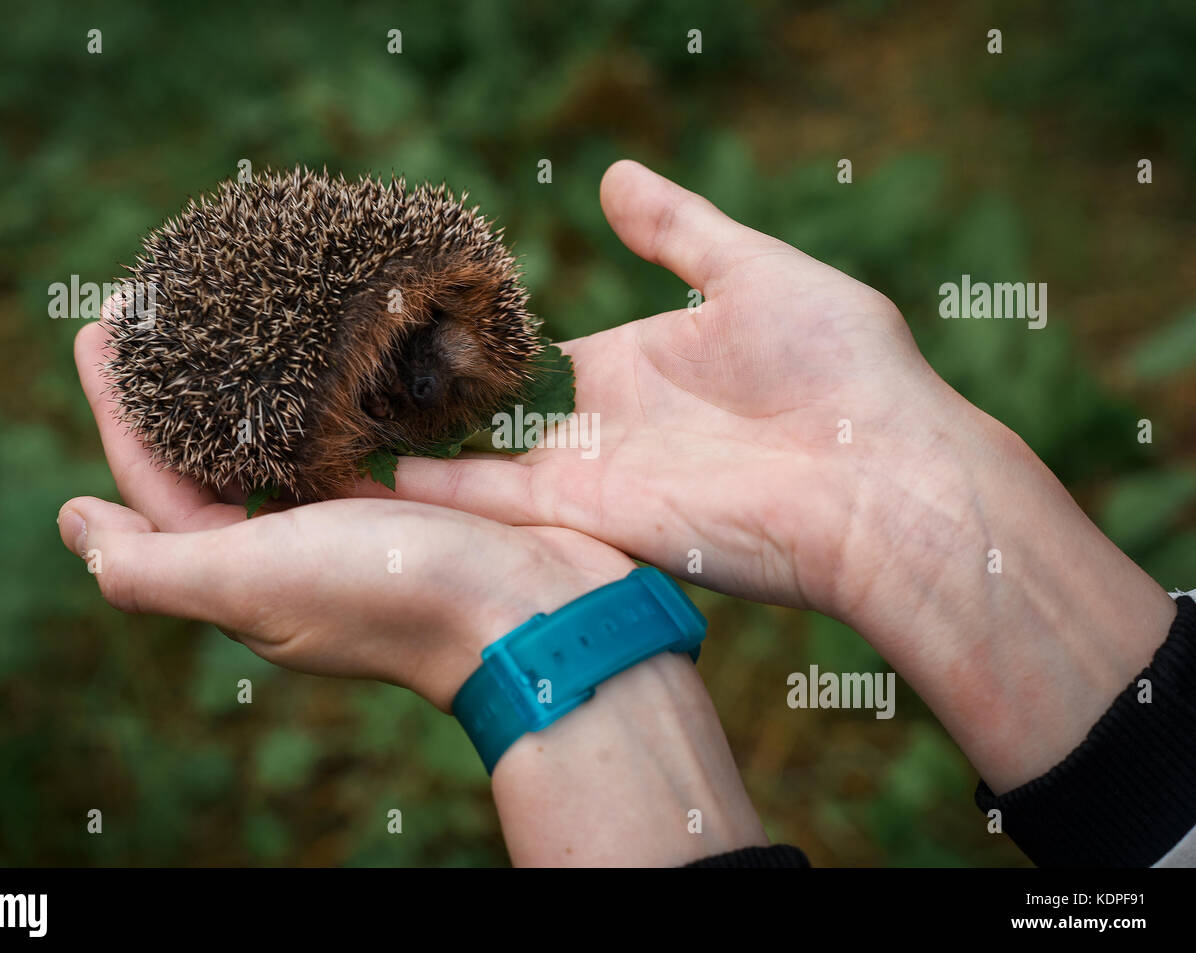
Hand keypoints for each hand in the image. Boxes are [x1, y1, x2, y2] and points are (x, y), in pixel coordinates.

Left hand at [59, 319, 634, 709]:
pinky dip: (333, 380)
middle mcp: (294, 540)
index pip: (154, 479)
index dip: (119, 408)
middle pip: (216, 450)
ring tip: (236, 306)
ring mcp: (360, 513)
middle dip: (182, 383)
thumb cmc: (391, 594)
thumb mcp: (252, 584)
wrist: (536, 611)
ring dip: (256, 374)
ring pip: (287, 430)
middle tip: (163, 301)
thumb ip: (154, 563)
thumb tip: (73, 520)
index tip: (100, 325)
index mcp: (245, 565)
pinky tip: (329, 335)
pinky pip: (355, 423)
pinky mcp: (420, 487)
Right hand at [380, 160, 1176, 790]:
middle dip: (437, 403)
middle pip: (502, 410)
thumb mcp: (753, 270)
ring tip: (335, 430)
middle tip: (352, 380)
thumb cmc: (841, 368)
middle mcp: (610, 421)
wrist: (881, 478)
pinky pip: (497, 501)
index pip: (544, 352)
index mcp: (644, 362)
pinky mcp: (593, 512)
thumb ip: (677, 230)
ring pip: (483, 460)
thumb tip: (612, 176)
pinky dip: (436, 492)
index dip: (485, 339)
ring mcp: (598, 470)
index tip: (418, 319)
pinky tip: (367, 477)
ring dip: (417, 452)